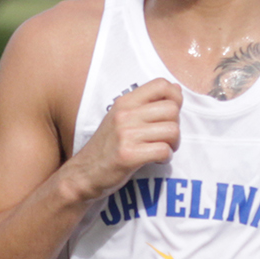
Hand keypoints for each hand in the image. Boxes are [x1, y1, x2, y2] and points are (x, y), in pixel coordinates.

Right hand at [66, 78, 182, 199]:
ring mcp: (126, 134)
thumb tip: (176, 89)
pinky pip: (163, 150)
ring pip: (172, 130)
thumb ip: (146, 104)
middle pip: (172, 109)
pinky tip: (156, 160)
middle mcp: (125, 114)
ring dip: (173, 144)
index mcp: (124, 102)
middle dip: (176, 125)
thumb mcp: (120, 118)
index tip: (171, 114)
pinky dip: (165, 157)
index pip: (161, 84)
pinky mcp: (128, 155)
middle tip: (165, 138)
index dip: (175, 98)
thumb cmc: (107, 146)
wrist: (83, 173)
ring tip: (161, 149)